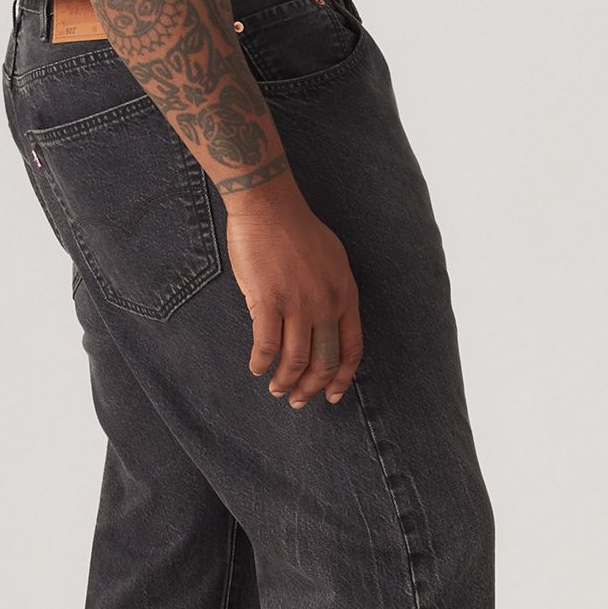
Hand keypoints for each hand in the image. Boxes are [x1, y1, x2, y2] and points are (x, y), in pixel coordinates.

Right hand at [223, 184, 362, 406]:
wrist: (270, 208)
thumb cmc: (298, 230)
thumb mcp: (334, 261)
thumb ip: (335, 294)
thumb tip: (326, 324)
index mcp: (345, 295)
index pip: (352, 349)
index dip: (342, 378)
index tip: (332, 395)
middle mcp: (326, 304)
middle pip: (324, 361)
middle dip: (311, 388)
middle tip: (298, 400)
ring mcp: (298, 304)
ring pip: (295, 360)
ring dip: (285, 381)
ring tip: (276, 389)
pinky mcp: (268, 301)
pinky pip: (266, 345)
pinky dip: (260, 362)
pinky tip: (255, 368)